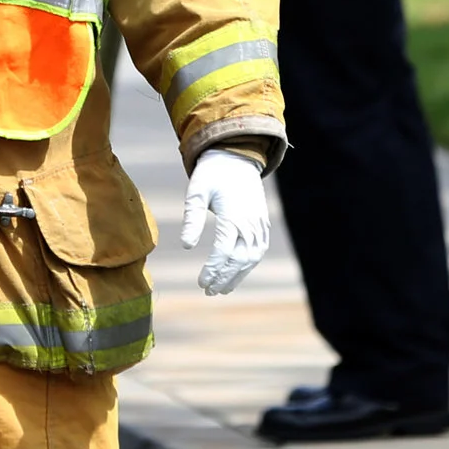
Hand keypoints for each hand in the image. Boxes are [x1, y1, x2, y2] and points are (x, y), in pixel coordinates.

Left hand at [180, 149, 269, 295]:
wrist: (237, 157)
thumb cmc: (212, 174)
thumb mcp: (196, 192)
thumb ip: (192, 219)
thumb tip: (186, 246)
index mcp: (233, 215)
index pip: (224, 251)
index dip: (213, 269)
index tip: (201, 282)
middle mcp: (250, 223)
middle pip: (239, 259)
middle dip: (224, 278)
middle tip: (208, 291)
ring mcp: (259, 224)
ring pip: (252, 258)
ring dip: (237, 276)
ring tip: (221, 289)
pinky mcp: (262, 223)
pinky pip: (258, 250)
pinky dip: (248, 265)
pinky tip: (236, 274)